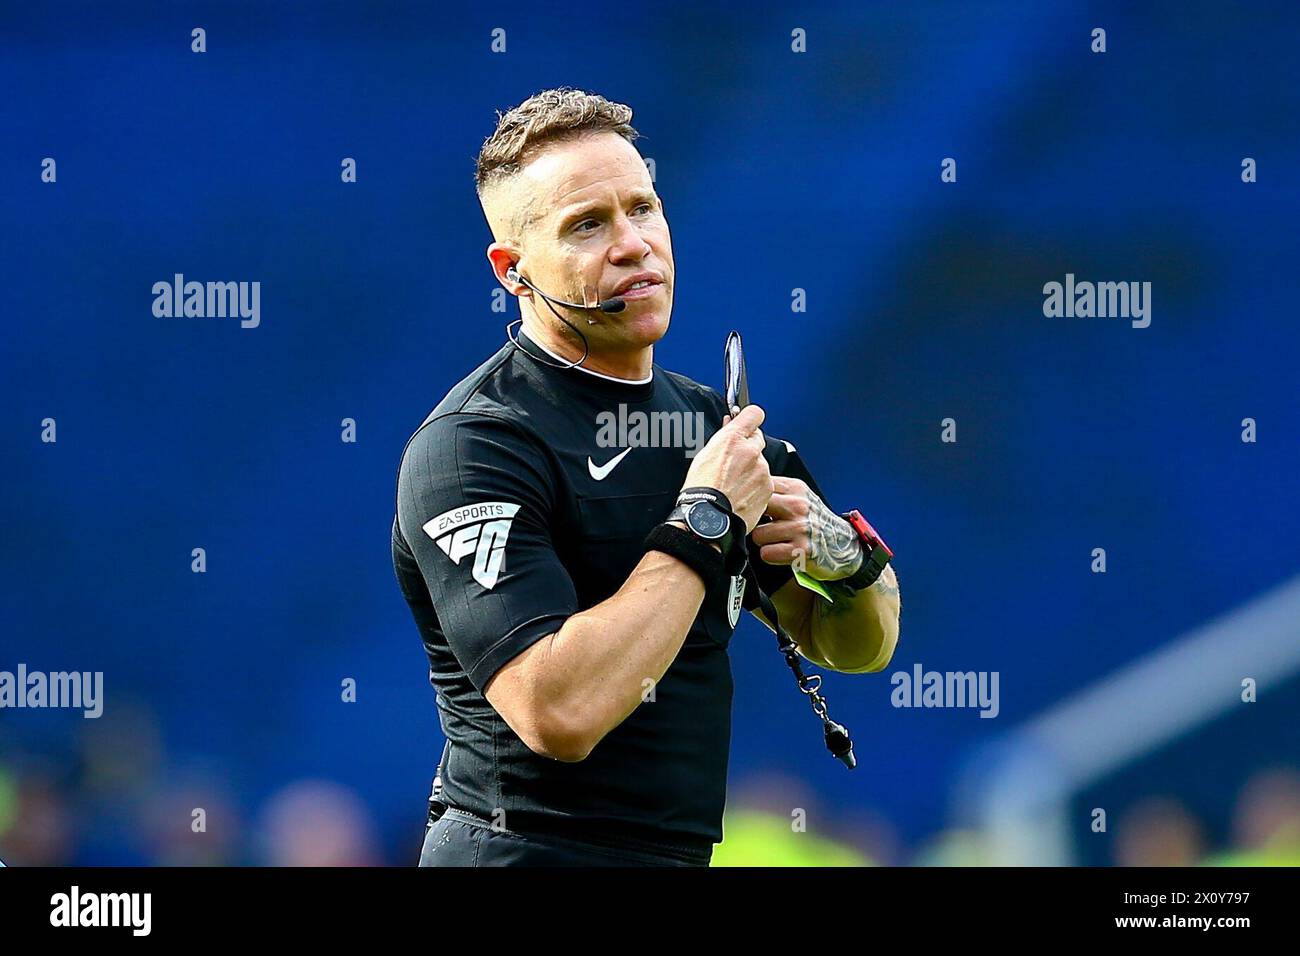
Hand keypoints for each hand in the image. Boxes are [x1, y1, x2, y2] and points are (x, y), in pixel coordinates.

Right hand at [681, 404, 771, 532]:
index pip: (754, 414)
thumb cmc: (701, 489)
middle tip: (734, 462)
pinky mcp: (768, 487)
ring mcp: (762, 470)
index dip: (750, 418)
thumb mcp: (705, 455)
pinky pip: (764, 481)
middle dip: (748, 447)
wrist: (708, 518)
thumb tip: (731, 424)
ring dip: (751, 469)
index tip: (746, 424)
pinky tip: (740, 494)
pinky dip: (756, 486)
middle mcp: (751, 451)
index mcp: (732, 439)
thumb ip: (723, 437)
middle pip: (757, 439)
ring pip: (761, 462)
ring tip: (733, 484)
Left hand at [750, 476, 863, 579]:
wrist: (843, 545)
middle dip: (755, 520)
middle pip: (755, 509)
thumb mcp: (801, 497)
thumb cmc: (815, 522)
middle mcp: (799, 506)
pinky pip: (766, 553)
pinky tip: (781, 551)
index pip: (761, 487)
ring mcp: (800, 528)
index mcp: (796, 489)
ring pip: (758, 534)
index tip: (754, 507)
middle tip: (763, 526)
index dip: (752, 500)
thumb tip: (746, 486)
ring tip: (777, 540)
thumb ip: (777, 490)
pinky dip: (770, 555)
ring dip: (763, 541)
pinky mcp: (801, 550)